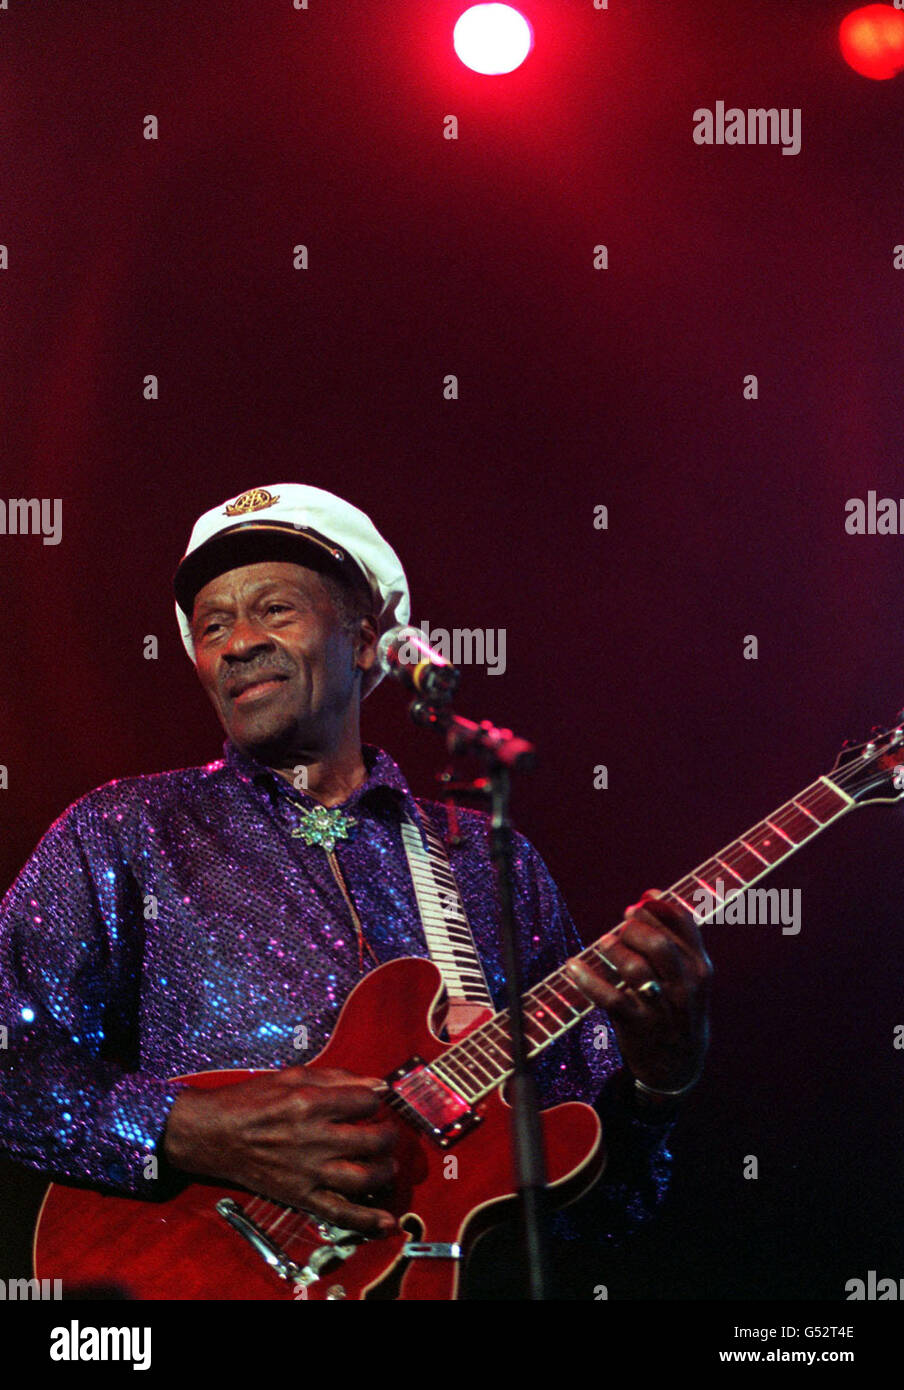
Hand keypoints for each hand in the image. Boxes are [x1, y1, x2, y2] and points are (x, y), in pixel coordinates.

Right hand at [163, 1065, 398, 1236]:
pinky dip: (366, 1219)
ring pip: (362, 1178)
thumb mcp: (293, 1075)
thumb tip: (377, 1084)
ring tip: (387, 1164)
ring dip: (385, 1172)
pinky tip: (386, 1220)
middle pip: (371, 1140)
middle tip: (387, 1133)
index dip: (376, 1101)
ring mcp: (306, 1171)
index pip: (365, 1102)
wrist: (213, 1134)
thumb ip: (337, 1077)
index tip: (372, 1105)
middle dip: (389, 1135)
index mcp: (310, 1102)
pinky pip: (337, 1212)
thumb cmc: (252, 1100)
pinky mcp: (298, 1196)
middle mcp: (312, 1138)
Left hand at [564, 891, 712, 1097]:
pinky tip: (573, 966)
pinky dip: (587, 979)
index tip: (641, 902)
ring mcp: (661, 1008)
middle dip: (634, 928)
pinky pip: (609, 997)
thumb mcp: (690, 976)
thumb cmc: (678, 1008)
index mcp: (701, 968)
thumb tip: (649, 894)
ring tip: (603, 943)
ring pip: (634, 968)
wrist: (679, 1066)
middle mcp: (686, 988)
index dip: (657, 907)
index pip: (683, 924)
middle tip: (621, 926)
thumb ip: (675, 938)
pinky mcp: (637, 1026)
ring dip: (612, 949)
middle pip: (657, 944)